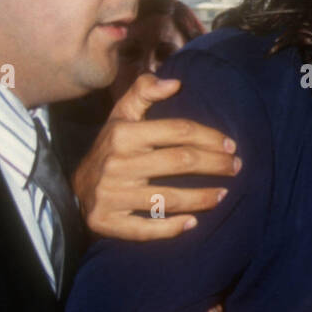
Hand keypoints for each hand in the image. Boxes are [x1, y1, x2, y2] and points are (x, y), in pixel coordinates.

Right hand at [73, 73, 239, 241]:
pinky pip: (145, 229)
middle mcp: (117, 164)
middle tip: (237, 168)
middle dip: (216, 165)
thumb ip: (144, 92)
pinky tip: (193, 222)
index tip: (232, 145)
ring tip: (224, 194)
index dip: (210, 137)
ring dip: (203, 198)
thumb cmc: (111, 147)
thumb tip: (175, 82)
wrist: (74, 189)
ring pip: (169, 198)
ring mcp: (111, 195)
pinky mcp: (107, 222)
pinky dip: (172, 228)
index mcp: (123, 134)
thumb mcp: (121, 116)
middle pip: (181, 162)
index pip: (179, 131)